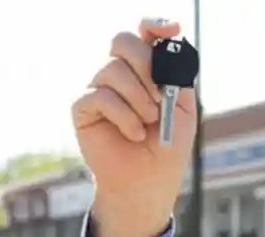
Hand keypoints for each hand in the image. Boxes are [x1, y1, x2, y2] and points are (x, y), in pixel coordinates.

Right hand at [72, 18, 197, 236]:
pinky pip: (100, 96)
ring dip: (139, 97)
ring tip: (149, 121)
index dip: (154, 25)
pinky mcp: (83, 109)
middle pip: (122, 42)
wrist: (149, 182)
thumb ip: (175, 72)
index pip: (142, 33)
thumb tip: (168, 37)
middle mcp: (119, 74)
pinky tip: (133, 134)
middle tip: (160, 97)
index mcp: (144, 69)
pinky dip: (123, 115)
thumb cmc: (167, 146)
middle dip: (145, 65)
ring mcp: (98, 89)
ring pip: (113, 70)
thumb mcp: (182, 106)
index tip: (171, 30)